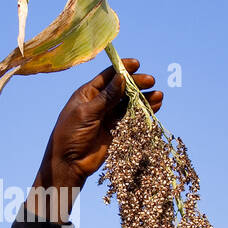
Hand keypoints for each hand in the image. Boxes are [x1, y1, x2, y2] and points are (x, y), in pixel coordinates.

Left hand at [37, 58, 162, 189]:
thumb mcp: (87, 113)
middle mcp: (99, 102)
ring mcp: (108, 116)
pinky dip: (144, 112)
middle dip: (136, 84)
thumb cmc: (71, 135)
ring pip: (129, 103)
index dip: (122, 68)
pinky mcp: (116, 129)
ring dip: (143, 98)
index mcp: (88, 93)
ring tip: (158, 95)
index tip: (137, 64)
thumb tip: (121, 77)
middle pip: (122, 88)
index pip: (108, 76)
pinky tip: (156, 106)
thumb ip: (106, 97)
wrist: (69, 163)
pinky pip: (132, 117)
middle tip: (150, 81)